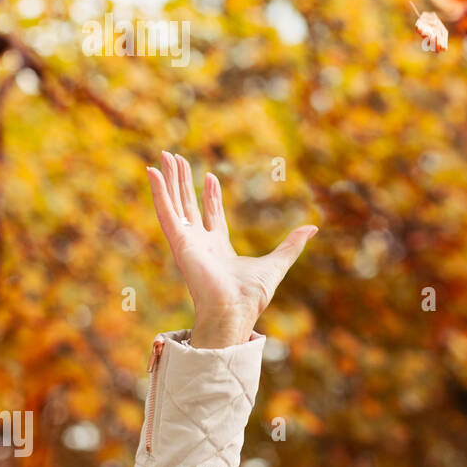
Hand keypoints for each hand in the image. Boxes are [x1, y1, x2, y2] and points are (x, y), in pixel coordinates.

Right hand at [147, 152, 317, 346]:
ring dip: (168, 180)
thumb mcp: (278, 263)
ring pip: (174, 203)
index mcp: (218, 248)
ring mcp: (187, 241)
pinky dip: (159, 192)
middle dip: (182, 182)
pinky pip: (166, 211)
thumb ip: (292, 244)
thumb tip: (313, 228)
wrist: (234, 310)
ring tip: (164, 155)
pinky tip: (153, 172)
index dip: (209, 195)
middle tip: (177, 159)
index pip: (210, 215)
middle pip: (188, 205)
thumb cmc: (251, 295)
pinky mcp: (179, 242)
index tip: (210, 175)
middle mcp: (199, 243)